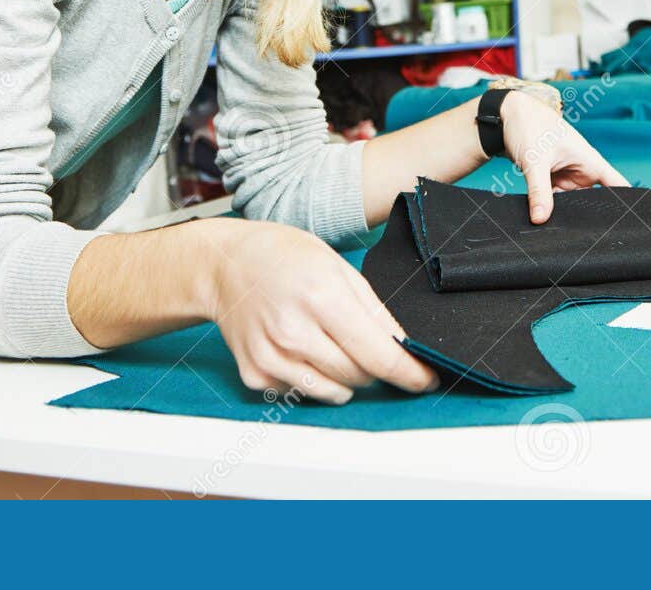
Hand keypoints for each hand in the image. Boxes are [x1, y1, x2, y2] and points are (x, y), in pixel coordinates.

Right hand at [206, 221, 438, 404]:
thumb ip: (374, 311)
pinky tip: (298, 347)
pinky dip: (312, 379)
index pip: (379, 355)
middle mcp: (294, 331)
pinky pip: (303, 393)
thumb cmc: (282, 257)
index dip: (410, 373)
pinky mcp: (255, 374)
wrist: (225, 265)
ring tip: (328, 342)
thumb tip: (403, 348)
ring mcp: (271, 356)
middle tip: (360, 339)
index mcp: (322, 297)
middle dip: (372, 365)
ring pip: (334, 393)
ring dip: (345, 377)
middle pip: (360, 377)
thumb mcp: (338, 267)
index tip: (425, 379)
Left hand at [500, 90, 629, 223]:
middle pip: (593, 200)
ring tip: (554, 225)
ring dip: (563, 212)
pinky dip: (549, 206)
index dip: (627, 203)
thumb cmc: (529, 125)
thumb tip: (540, 219)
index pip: (618, 185)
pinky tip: (542, 215)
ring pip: (570, 203)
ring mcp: (567, 177)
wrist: (508, 116)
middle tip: (576, 232)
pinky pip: (554, 199)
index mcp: (589, 161)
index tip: (627, 222)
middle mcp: (581, 170)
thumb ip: (539, 191)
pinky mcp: (552, 180)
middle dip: (586, 215)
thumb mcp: (535, 161)